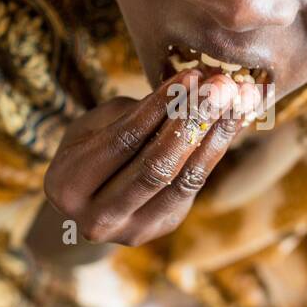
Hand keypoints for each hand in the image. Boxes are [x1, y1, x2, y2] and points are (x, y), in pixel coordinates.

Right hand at [44, 68, 263, 248]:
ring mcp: (132, 231)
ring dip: (214, 138)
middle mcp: (97, 218)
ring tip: (237, 102)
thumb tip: (191, 88)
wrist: (85, 205)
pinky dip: (214, 152)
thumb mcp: (95, 126)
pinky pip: (193, 186)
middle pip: (155, 167)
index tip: (191, 76)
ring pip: (181, 181)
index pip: (124, 140)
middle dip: (193, 121)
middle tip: (221, 87)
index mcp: (69, 185)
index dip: (160, 107)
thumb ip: (134, 114)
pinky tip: (231, 124)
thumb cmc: (89, 151)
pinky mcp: (161, 228)